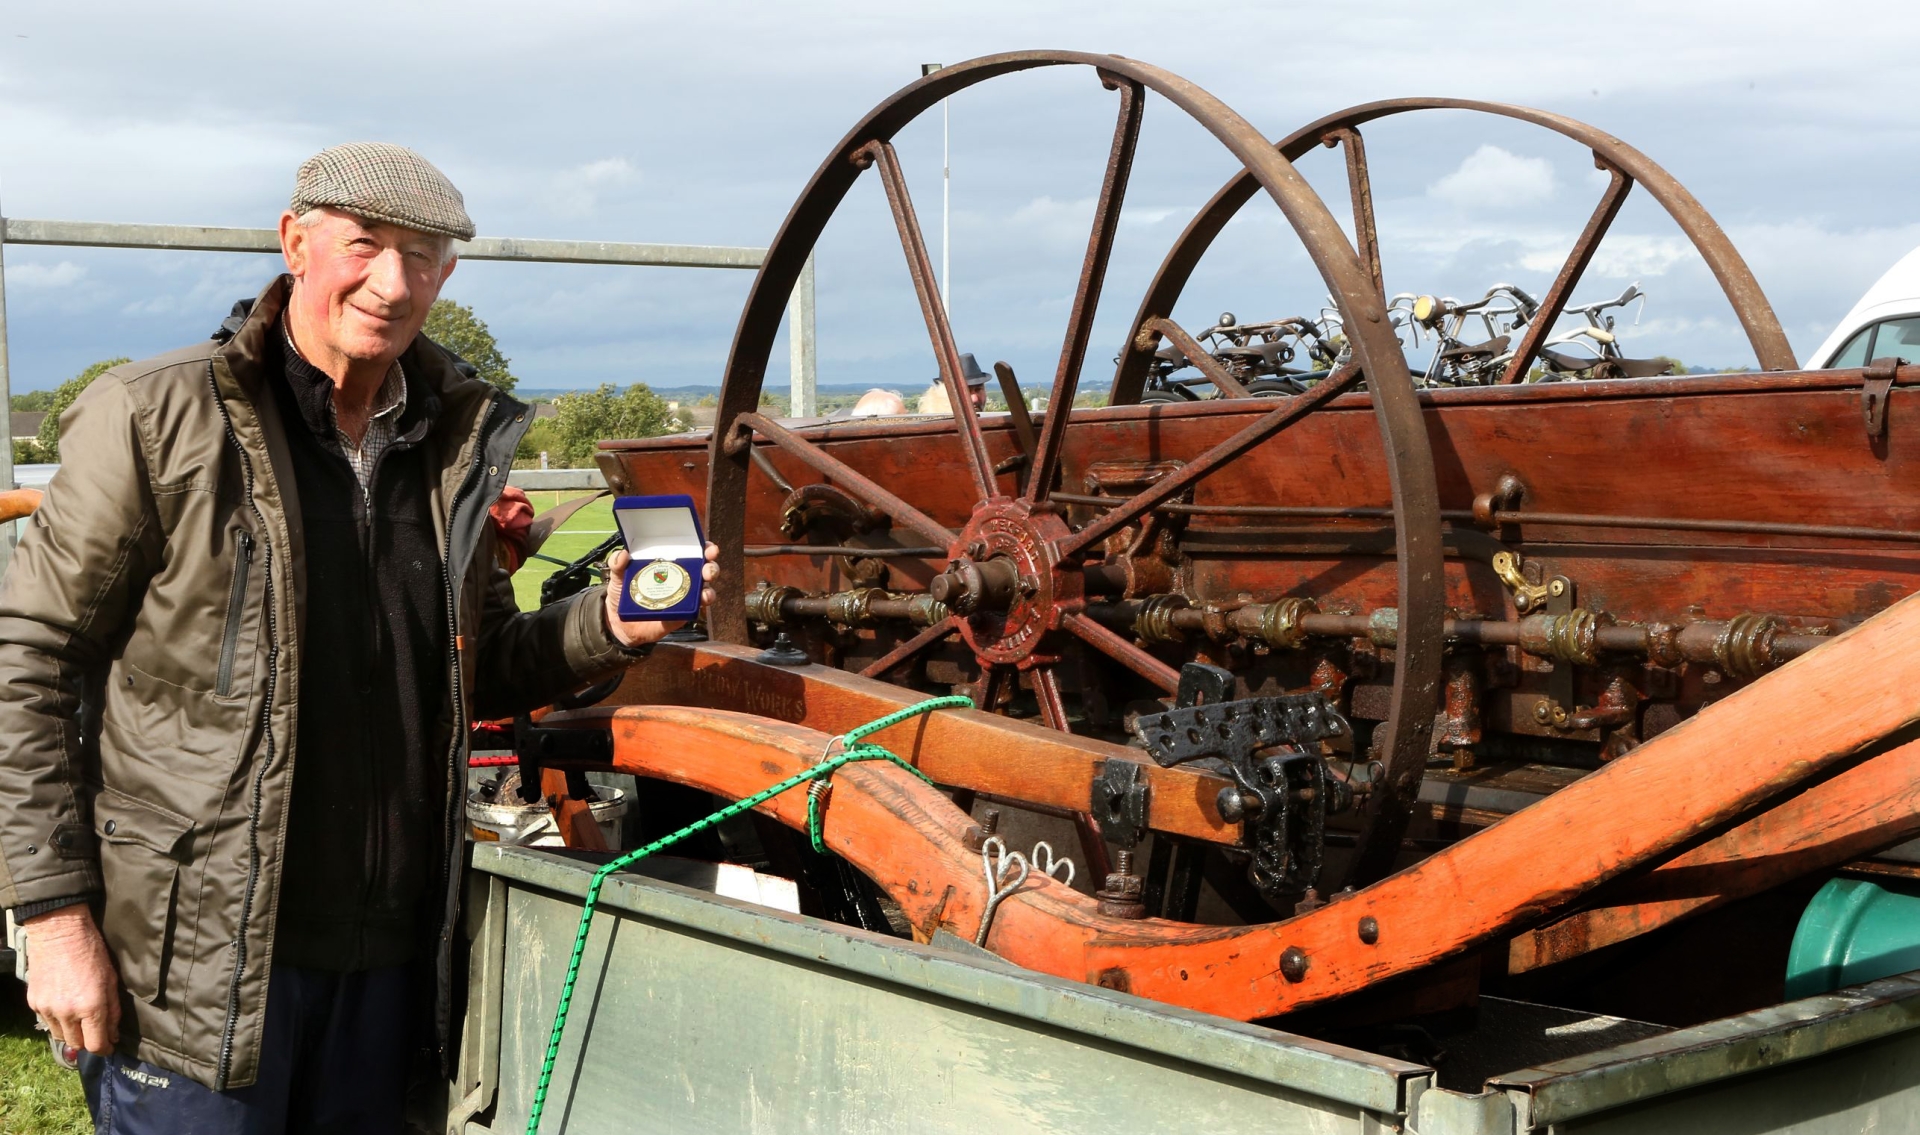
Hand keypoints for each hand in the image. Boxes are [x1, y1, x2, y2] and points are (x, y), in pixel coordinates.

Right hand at [23, 905, 119, 1055]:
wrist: (59, 933)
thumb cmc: (92, 952)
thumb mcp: (111, 980)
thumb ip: (113, 1010)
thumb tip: (112, 1034)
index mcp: (91, 1006)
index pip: (95, 1044)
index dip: (104, 1048)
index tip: (109, 1045)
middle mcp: (67, 1012)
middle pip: (76, 1044)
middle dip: (88, 1041)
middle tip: (96, 1031)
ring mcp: (47, 1009)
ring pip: (60, 1036)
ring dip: (72, 1033)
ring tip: (81, 1018)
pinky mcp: (34, 1003)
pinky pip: (47, 1022)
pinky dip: (58, 1020)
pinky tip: (66, 1006)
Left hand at [604, 542, 720, 648]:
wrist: (619, 623)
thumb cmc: (623, 594)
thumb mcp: (618, 576)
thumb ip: (617, 564)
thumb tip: (623, 554)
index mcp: (670, 565)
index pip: (692, 553)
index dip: (704, 548)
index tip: (707, 547)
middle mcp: (681, 578)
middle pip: (704, 570)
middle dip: (712, 567)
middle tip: (707, 568)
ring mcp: (684, 596)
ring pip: (705, 589)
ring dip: (710, 587)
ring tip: (705, 586)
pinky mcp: (682, 613)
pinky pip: (697, 608)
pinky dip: (702, 603)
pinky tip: (701, 600)